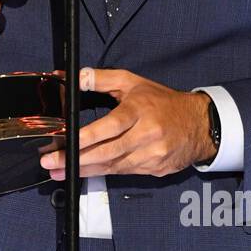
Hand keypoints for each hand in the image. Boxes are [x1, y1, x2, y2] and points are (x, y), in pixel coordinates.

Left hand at [41, 69, 214, 177]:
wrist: (200, 125)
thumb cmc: (162, 101)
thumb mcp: (132, 82)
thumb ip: (101, 79)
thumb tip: (74, 76)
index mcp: (140, 110)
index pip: (109, 126)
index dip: (85, 137)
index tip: (64, 143)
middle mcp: (147, 135)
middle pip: (107, 152)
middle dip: (76, 159)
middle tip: (49, 163)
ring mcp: (152, 155)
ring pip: (113, 166)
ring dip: (84, 170)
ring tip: (59, 171)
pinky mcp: (155, 169)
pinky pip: (124, 173)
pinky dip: (102, 173)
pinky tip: (84, 173)